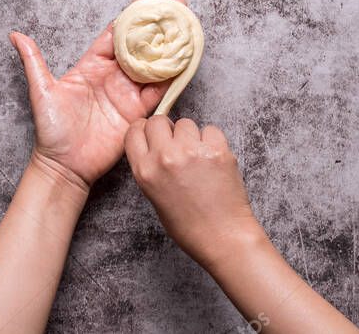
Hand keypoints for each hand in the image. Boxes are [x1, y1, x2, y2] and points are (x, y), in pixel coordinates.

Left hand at [10, 0, 181, 191]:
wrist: (65, 166)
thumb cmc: (51, 130)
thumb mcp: (42, 90)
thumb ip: (33, 61)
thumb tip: (15, 34)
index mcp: (93, 65)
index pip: (116, 34)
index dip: (132, 16)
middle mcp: (114, 75)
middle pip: (141, 45)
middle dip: (158, 26)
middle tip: (177, 6)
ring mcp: (128, 93)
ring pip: (154, 64)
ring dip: (170, 47)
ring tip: (188, 28)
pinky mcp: (138, 112)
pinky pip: (159, 90)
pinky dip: (173, 76)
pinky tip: (186, 60)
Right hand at [124, 116, 264, 267]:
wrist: (223, 238)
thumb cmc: (190, 225)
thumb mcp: (154, 196)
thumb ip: (151, 167)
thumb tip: (156, 143)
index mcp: (145, 171)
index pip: (134, 131)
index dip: (144, 131)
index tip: (152, 134)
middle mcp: (165, 157)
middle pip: (158, 121)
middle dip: (166, 130)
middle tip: (177, 144)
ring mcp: (192, 151)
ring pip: (186, 123)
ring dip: (191, 136)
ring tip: (198, 159)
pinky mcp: (217, 150)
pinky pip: (211, 130)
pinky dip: (212, 141)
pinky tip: (213, 160)